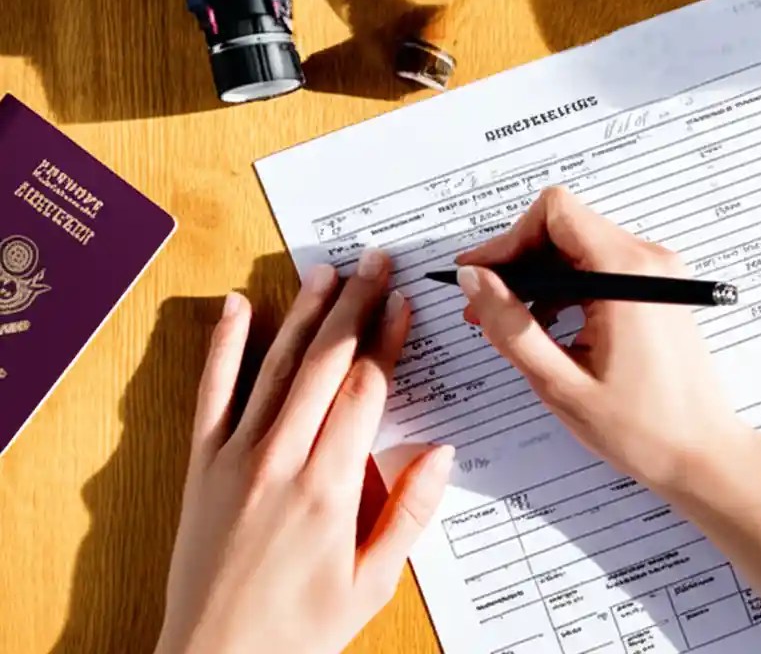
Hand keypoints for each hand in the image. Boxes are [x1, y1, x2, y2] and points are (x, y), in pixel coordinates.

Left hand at [156, 252, 453, 653]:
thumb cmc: (298, 631)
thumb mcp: (372, 584)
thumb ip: (408, 514)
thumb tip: (441, 454)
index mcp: (330, 488)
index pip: (365, 391)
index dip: (387, 341)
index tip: (404, 303)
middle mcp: (281, 460)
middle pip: (326, 363)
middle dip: (355, 306)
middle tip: (376, 262)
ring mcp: (236, 457)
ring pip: (276, 367)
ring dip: (304, 314)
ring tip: (327, 272)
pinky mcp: (201, 465)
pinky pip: (212, 394)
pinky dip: (224, 347)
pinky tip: (237, 308)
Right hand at [455, 187, 749, 494]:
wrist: (703, 455)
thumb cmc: (644, 428)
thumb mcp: (560, 382)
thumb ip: (511, 327)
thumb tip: (476, 281)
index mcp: (626, 273)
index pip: (555, 213)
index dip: (508, 239)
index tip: (481, 275)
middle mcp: (648, 262)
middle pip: (566, 228)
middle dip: (519, 261)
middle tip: (485, 304)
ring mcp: (658, 275)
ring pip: (581, 249)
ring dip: (541, 278)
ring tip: (513, 324)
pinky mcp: (660, 292)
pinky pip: (602, 270)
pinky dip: (568, 290)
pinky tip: (549, 329)